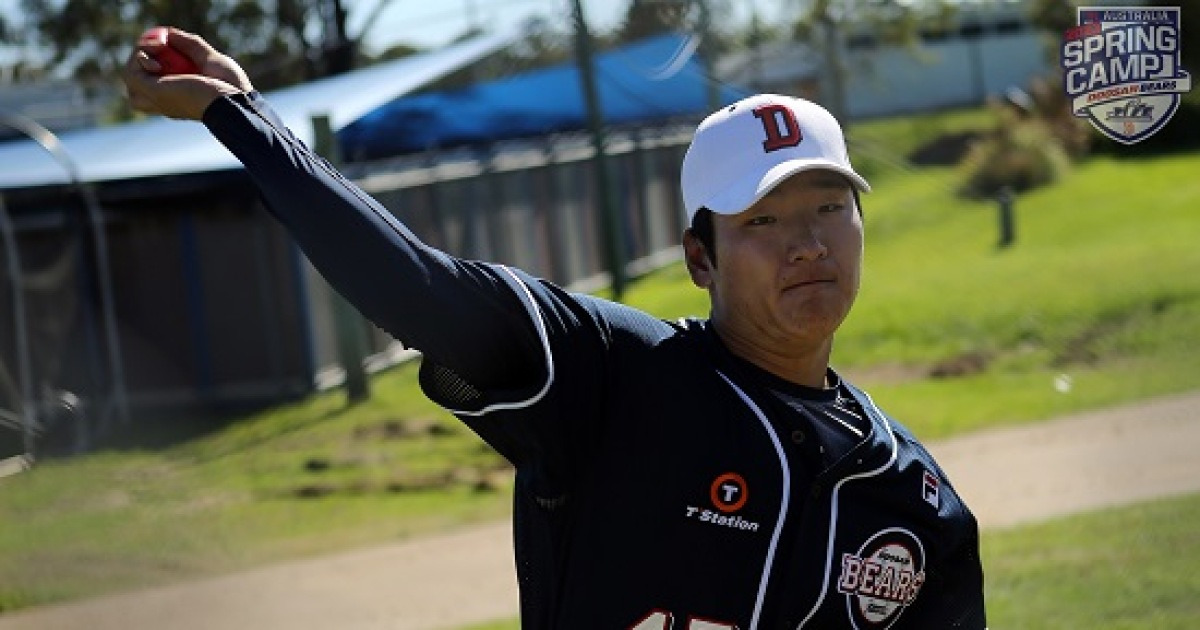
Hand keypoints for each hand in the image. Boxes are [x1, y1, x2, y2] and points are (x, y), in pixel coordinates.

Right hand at [123, 27, 255, 120]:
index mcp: (177, 99)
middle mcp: (163, 102)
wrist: (234, 100)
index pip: (153, 83)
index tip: (166, 44)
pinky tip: (158, 51)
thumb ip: (191, 46)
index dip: (153, 60)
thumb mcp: (211, 60)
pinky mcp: (153, 92)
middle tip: (159, 44)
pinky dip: (139, 57)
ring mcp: (156, 98)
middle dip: (141, 57)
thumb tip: (169, 33)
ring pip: (130, 76)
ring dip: (138, 55)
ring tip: (159, 46)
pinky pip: (131, 73)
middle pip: (136, 81)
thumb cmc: (230, 87)